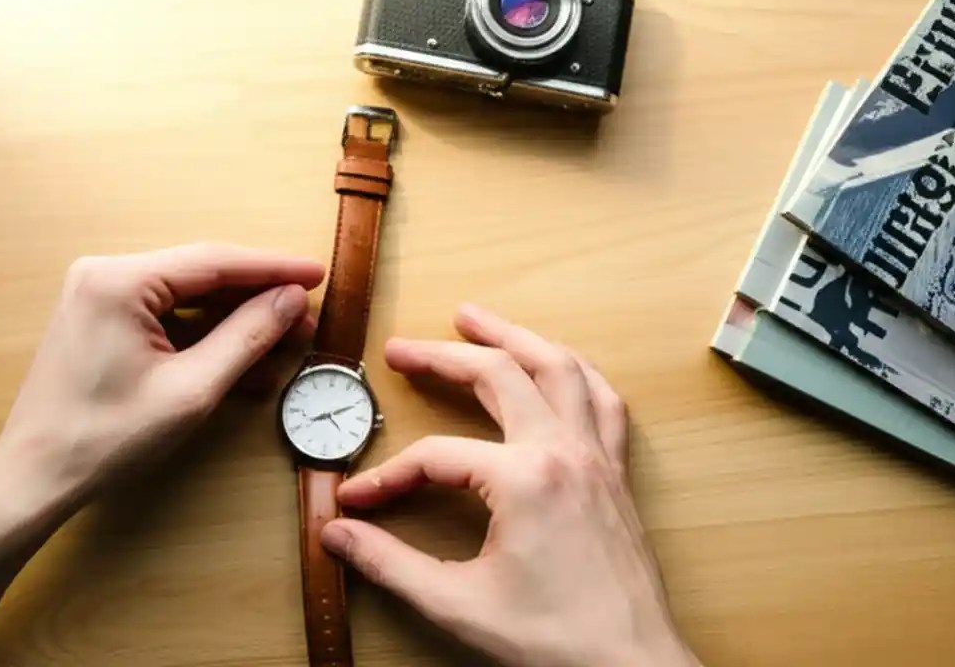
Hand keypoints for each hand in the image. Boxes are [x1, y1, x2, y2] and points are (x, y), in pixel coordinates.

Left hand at [0, 243, 323, 517]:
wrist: (36, 479)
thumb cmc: (104, 439)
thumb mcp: (192, 390)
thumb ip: (246, 336)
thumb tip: (290, 300)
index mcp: (119, 281)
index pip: (213, 261)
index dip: (272, 268)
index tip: (316, 274)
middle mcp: (104, 276)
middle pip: (201, 276)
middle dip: (257, 299)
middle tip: (305, 319)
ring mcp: (99, 299)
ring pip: (186, 300)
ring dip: (234, 323)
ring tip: (285, 344)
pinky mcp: (100, 324)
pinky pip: (165, 319)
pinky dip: (204, 339)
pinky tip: (244, 363)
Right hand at [321, 305, 699, 666]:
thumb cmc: (557, 641)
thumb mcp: (459, 605)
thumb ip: (391, 565)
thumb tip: (338, 534)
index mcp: (525, 479)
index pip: (437, 456)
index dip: (390, 475)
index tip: (360, 501)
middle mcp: (565, 452)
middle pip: (499, 375)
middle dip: (444, 356)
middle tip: (403, 349)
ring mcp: (597, 457)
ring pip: (560, 368)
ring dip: (515, 337)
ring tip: (476, 319)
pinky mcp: (616, 474)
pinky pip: (602, 400)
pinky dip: (574, 371)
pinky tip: (556, 365)